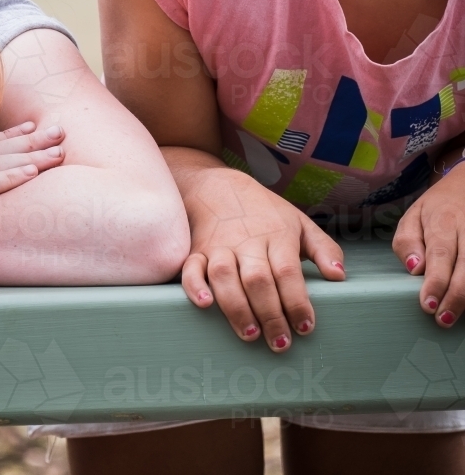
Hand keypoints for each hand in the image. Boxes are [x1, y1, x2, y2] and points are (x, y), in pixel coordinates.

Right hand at [179, 161, 345, 351]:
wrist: (218, 187)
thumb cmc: (265, 212)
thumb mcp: (300, 223)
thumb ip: (324, 249)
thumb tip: (339, 276)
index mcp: (277, 235)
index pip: (288, 272)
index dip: (297, 302)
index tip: (305, 327)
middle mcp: (247, 241)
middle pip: (258, 279)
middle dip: (270, 314)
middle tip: (281, 343)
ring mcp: (220, 246)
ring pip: (224, 277)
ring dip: (236, 308)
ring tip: (250, 334)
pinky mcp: (197, 251)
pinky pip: (191, 269)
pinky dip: (195, 287)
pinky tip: (205, 304)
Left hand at [393, 160, 464, 326]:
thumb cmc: (436, 209)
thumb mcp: (412, 216)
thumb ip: (408, 242)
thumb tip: (414, 268)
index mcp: (443, 221)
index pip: (440, 254)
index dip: (436, 282)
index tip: (428, 305)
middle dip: (456, 297)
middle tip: (443, 320)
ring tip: (455, 317)